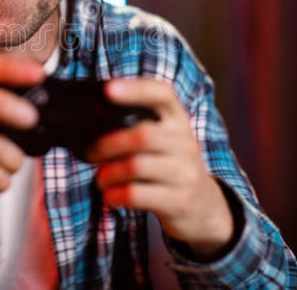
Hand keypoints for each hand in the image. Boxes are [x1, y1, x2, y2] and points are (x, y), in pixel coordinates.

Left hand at [86, 78, 233, 256]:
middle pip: (142, 135)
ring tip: (100, 178)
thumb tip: (95, 119)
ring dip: (109, 173)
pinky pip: (137, 194)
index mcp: (178, 120)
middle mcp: (185, 143)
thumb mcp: (166, 140)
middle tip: (91, 154)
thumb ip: (140, 126)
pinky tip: (110, 196)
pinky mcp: (179, 201)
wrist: (204, 206)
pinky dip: (115, 194)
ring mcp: (185, 173)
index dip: (135, 89)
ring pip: (137, 165)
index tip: (108, 89)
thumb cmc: (171, 166)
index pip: (162, 94)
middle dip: (108, 144)